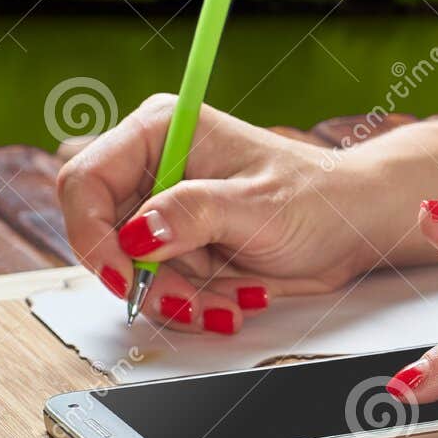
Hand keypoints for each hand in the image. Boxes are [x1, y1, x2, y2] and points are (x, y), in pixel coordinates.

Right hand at [56, 95, 384, 332]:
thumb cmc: (317, 199)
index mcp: (158, 132)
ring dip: (175, 299)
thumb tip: (137, 232)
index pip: (85, 181)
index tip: (126, 276)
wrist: (351, 228)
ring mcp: (163, 212)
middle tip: (189, 301)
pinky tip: (234, 300)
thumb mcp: (257, 206)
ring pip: (131, 271)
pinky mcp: (178, 248)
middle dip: (143, 278)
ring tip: (231, 303)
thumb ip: (193, 214)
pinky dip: (191, 305)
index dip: (93, 234)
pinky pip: (158, 288)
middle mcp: (152, 168)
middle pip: (102, 234)